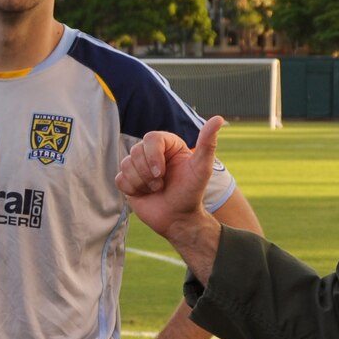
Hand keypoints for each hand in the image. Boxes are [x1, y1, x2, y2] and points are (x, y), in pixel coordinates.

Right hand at [115, 120, 223, 245]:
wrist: (178, 218)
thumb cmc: (191, 193)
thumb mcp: (202, 168)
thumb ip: (208, 143)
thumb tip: (218, 119)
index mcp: (167, 145)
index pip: (150, 138)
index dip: (153, 156)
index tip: (161, 173)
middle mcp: (151, 153)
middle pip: (135, 151)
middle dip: (148, 173)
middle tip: (161, 184)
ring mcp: (138, 166)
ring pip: (126, 165)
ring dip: (142, 183)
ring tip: (155, 190)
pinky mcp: (128, 180)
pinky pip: (119, 179)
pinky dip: (132, 189)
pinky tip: (144, 194)